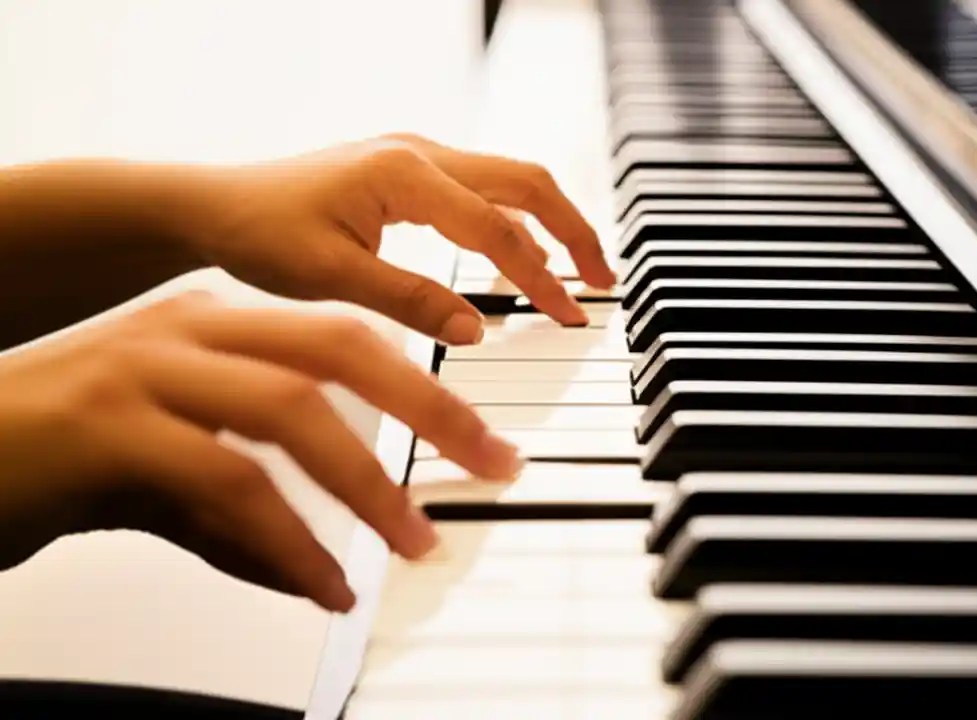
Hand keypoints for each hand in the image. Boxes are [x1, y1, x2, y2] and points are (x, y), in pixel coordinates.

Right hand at [0, 291, 519, 612]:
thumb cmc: (59, 459)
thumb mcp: (171, 482)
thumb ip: (244, 521)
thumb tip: (317, 572)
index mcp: (216, 328)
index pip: (345, 339)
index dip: (424, 385)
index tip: (479, 437)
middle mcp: (190, 333)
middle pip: (339, 350)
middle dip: (430, 407)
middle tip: (493, 462)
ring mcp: (145, 370)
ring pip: (290, 409)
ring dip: (366, 485)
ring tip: (414, 542)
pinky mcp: (106, 428)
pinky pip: (224, 480)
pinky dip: (284, 540)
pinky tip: (320, 585)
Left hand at [188, 133, 615, 342]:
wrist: (211, 205)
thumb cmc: (259, 234)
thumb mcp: (332, 278)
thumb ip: (411, 301)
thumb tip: (476, 331)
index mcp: (405, 172)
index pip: (498, 228)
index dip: (540, 276)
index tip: (570, 316)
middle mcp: (419, 152)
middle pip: (526, 182)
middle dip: (573, 231)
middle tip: (602, 283)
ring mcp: (416, 155)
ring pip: (510, 179)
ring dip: (551, 221)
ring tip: (579, 270)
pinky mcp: (408, 169)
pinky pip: (483, 187)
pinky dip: (516, 219)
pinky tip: (524, 253)